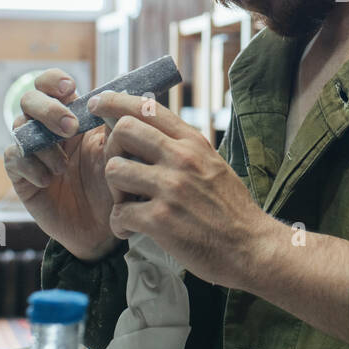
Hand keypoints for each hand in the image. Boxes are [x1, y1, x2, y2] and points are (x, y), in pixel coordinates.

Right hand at [4, 69, 120, 261]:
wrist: (105, 225)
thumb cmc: (115, 183)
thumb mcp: (119, 149)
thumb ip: (114, 121)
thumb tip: (111, 93)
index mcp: (70, 114)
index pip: (50, 83)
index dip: (52, 80)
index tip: (68, 88)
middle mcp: (47, 129)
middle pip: (28, 99)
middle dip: (48, 109)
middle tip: (71, 128)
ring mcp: (32, 151)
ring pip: (19, 127)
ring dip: (44, 144)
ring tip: (64, 167)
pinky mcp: (21, 176)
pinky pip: (13, 158)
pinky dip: (31, 166)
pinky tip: (49, 180)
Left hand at [89, 90, 273, 288]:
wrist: (251, 247)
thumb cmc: (231, 209)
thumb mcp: (212, 164)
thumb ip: (182, 149)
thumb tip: (149, 132)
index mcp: (193, 143)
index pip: (147, 107)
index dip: (115, 101)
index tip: (97, 104)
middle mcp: (181, 158)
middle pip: (122, 130)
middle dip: (112, 150)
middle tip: (121, 173)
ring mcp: (170, 187)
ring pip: (114, 170)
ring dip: (115, 192)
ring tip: (129, 206)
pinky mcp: (160, 219)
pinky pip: (118, 213)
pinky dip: (119, 224)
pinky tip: (130, 230)